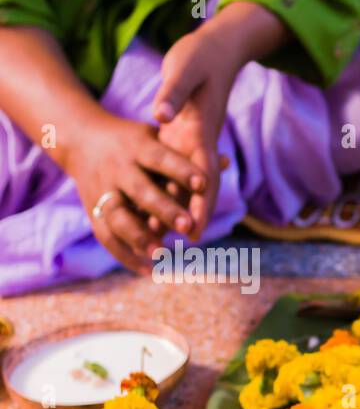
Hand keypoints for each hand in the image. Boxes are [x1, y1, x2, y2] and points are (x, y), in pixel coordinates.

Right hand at [64, 113, 206, 273]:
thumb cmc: (134, 141)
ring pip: (118, 216)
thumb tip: (229, 161)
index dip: (181, 170)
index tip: (204, 184)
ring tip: (162, 254)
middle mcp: (118, 168)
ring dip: (139, 237)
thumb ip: (187, 155)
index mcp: (137, 147)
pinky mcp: (93, 209)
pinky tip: (148, 271)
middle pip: (140, 191)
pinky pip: (106, 235)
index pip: (161, 159)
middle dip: (164, 209)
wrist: (81, 139)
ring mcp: (102, 190)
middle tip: (188, 227)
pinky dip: (125, 255)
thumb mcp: (156, 138)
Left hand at [152, 2, 287, 236]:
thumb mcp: (184, 70)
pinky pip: (176, 170)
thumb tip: (161, 117)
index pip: (205, 176)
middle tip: (181, 246)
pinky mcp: (184, 139)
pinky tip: (152, 205)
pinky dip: (167, 189)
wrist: (217, 49)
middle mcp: (200, 144)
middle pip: (199, 189)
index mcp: (203, 132)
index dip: (201, 205)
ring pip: (186, 183)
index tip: (194, 230)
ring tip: (162, 234)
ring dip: (177, 208)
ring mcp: (193, 144)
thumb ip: (173, 94)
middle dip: (191, 217)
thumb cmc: (200, 56)